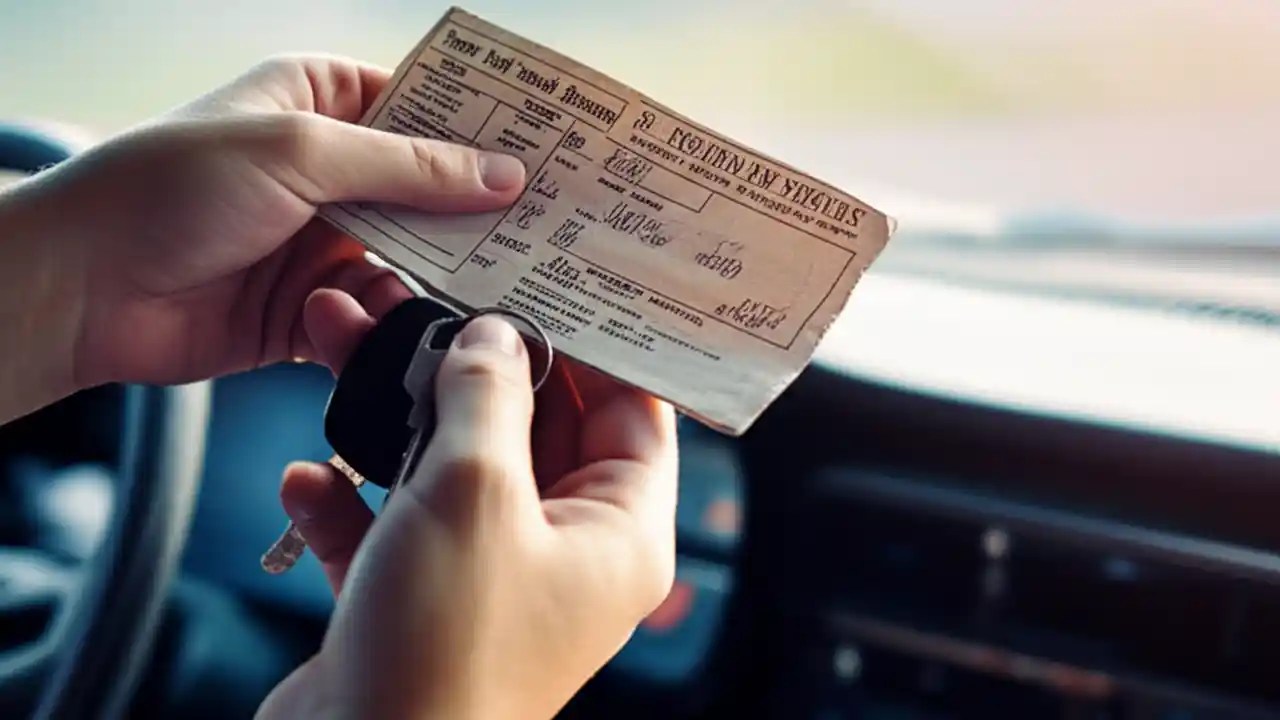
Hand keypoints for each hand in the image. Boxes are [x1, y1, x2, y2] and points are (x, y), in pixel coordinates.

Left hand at [0, 55, 524, 419]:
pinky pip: (378, 314)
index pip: (424, 105)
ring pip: (413, 258)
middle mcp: (328, 170)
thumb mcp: (299, 153)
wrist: (81, 289)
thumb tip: (502, 174)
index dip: (485, 129)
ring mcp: (321, 241)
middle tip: (547, 234)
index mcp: (320, 102)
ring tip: (492, 295)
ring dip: (441, 277)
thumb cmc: (168, 189)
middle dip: (479, 214)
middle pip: (430, 189)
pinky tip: (417, 331)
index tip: (550, 154)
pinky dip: (396, 325)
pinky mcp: (311, 307)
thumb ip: (407, 167)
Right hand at [256, 297, 677, 719]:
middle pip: (533, 430)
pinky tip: (308, 480)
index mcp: (618, 534)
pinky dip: (352, 500)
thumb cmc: (443, 653)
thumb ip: (486, 397)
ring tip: (350, 355)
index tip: (548, 286)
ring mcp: (490, 579)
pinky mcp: (420, 603)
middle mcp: (564, 556)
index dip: (594, 346)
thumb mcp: (474, 492)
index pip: (632, 412)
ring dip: (397, 423)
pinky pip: (393, 527)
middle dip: (473, 370)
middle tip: (435, 308)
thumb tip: (494, 337)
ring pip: (453, 470)